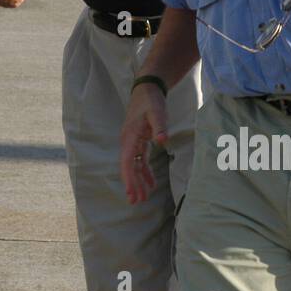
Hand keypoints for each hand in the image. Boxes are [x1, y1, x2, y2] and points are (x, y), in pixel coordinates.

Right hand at [120, 83, 168, 204]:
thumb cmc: (151, 100)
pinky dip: (145, 172)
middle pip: (129, 167)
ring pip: (134, 166)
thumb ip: (160, 126)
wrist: (147, 88)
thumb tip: (162, 140)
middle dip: (132, 184)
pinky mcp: (139, 140)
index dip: (129, 178)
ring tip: (142, 198)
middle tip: (135, 202)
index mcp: (130, 136)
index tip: (131, 192)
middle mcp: (128, 141)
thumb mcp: (157, 111)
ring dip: (138, 181)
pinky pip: (140, 160)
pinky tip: (151, 184)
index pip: (127, 161)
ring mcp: (133, 142)